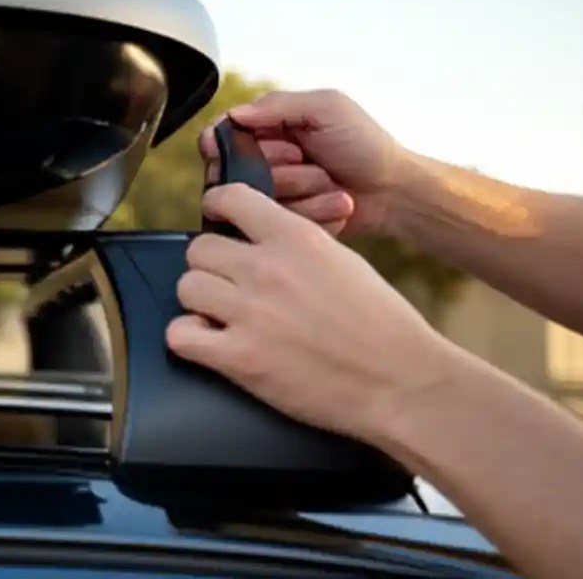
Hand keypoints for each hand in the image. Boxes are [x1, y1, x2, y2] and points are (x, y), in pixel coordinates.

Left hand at [166, 183, 468, 444]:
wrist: (403, 383)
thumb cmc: (383, 327)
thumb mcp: (343, 262)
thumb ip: (298, 245)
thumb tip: (261, 238)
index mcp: (296, 239)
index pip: (230, 199)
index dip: (217, 209)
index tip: (217, 220)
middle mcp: (267, 269)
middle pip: (199, 249)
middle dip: (211, 267)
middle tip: (229, 284)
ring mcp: (250, 313)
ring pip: (186, 288)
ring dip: (200, 303)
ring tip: (223, 316)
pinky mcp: (240, 358)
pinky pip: (179, 336)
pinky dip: (189, 340)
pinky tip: (211, 343)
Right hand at [199, 89, 408, 235]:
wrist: (394, 190)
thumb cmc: (365, 144)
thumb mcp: (326, 108)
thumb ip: (278, 106)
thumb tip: (234, 114)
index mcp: (269, 128)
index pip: (223, 136)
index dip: (226, 145)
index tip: (246, 150)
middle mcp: (265, 161)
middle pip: (235, 171)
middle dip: (277, 166)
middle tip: (306, 159)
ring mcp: (275, 193)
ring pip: (258, 200)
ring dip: (300, 189)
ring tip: (328, 182)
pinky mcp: (286, 221)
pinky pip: (279, 222)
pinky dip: (312, 210)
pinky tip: (334, 203)